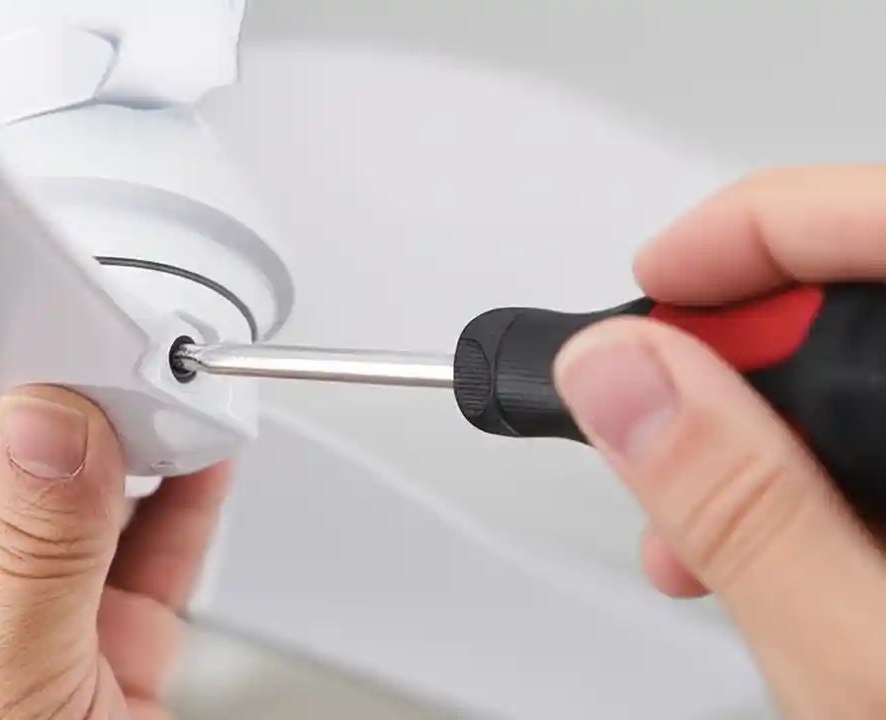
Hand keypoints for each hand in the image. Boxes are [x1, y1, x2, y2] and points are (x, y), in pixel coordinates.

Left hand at [0, 343, 229, 718]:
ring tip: (164, 383)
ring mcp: (53, 609)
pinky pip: (162, 536)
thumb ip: (37, 556)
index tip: (1, 290)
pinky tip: (202, 448)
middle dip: (57, 386)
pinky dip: (190, 489)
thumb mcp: (1, 684)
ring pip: (94, 486)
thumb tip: (55, 433)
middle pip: (11, 448)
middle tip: (100, 333)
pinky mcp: (124, 633)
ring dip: (134, 433)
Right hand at [553, 166, 885, 717]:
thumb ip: (740, 508)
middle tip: (653, 427)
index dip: (761, 230)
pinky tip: (787, 553)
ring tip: (699, 533)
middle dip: (742, 361)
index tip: (655, 288)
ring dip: (774, 438)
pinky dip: (829, 481)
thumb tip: (625, 376)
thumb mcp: (868, 671)